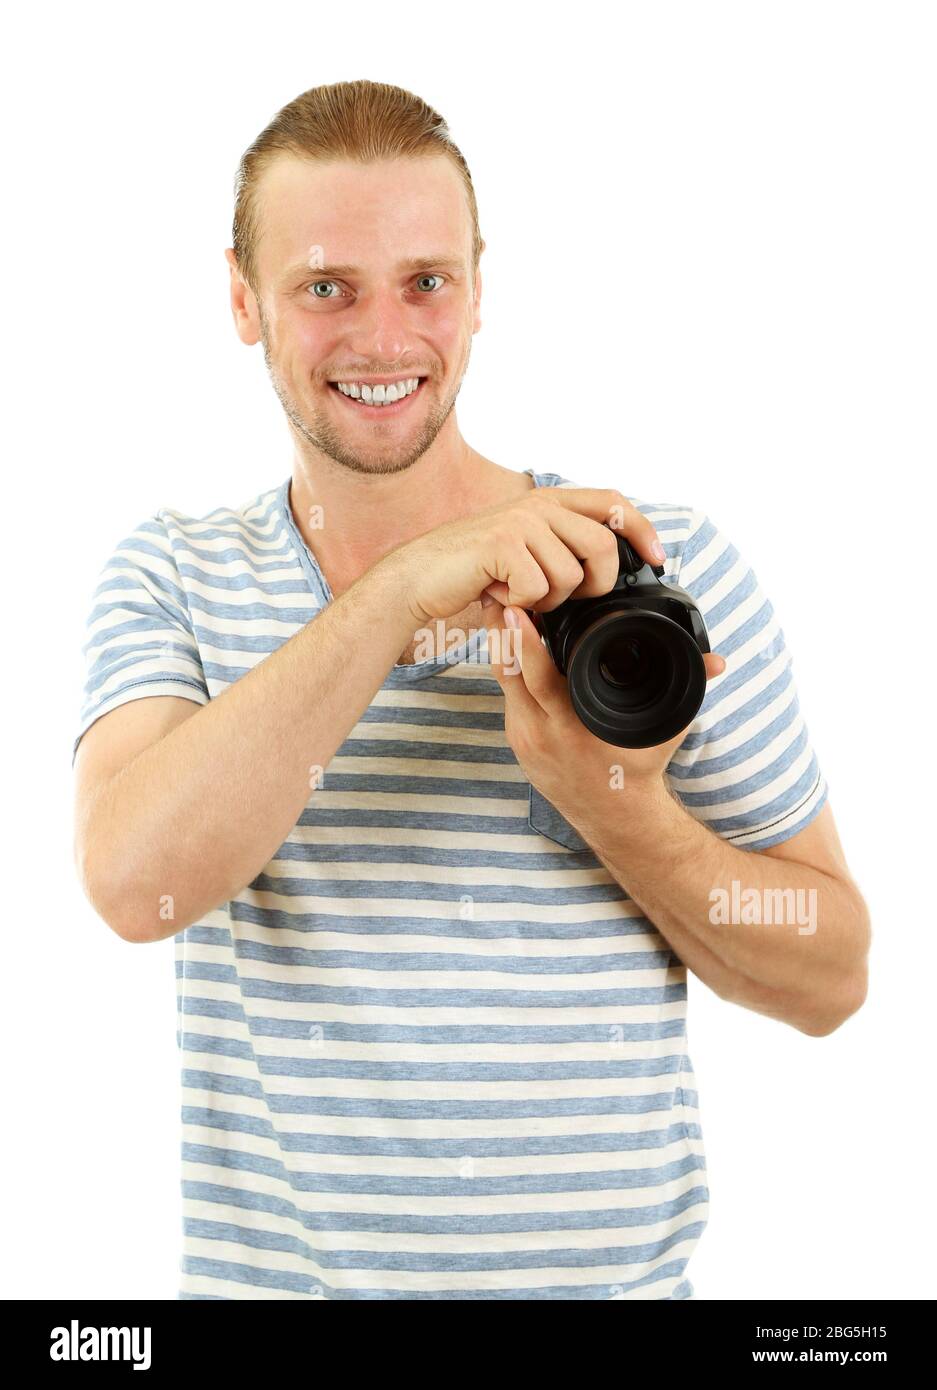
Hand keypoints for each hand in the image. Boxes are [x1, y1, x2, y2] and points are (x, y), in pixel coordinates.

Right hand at [386, 487, 666, 628]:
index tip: (658, 558)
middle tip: (564, 598)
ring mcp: (520, 522)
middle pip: (602, 546)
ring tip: (517, 594)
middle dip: (594, 584)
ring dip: (548, 600)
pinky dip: (521, 606)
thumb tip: (608, 568)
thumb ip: (561, 547)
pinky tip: (498, 595)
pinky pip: (539, 590)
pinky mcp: (502, 545)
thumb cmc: (472, 572)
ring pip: (570, 576)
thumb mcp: (523, 550)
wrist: (418, 578)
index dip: (642, 529)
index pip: (612, 503)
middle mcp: (537, 505)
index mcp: (548, 502)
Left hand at [485, 602, 726, 810]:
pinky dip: (509, 668)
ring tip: (500, 606)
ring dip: (501, 645)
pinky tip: (509, 644)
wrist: (616, 817)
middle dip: (500, 630)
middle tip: (497, 592)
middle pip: (506, 672)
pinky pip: (508, 697)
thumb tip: (718, 661)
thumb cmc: (638, 769)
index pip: (536, 676)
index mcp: (572, 724)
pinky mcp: (518, 741)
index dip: (523, 641)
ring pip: (501, 682)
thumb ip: (690, 690)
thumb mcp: (664, 729)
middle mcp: (541, 731)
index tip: (517, 607)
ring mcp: (524, 738)